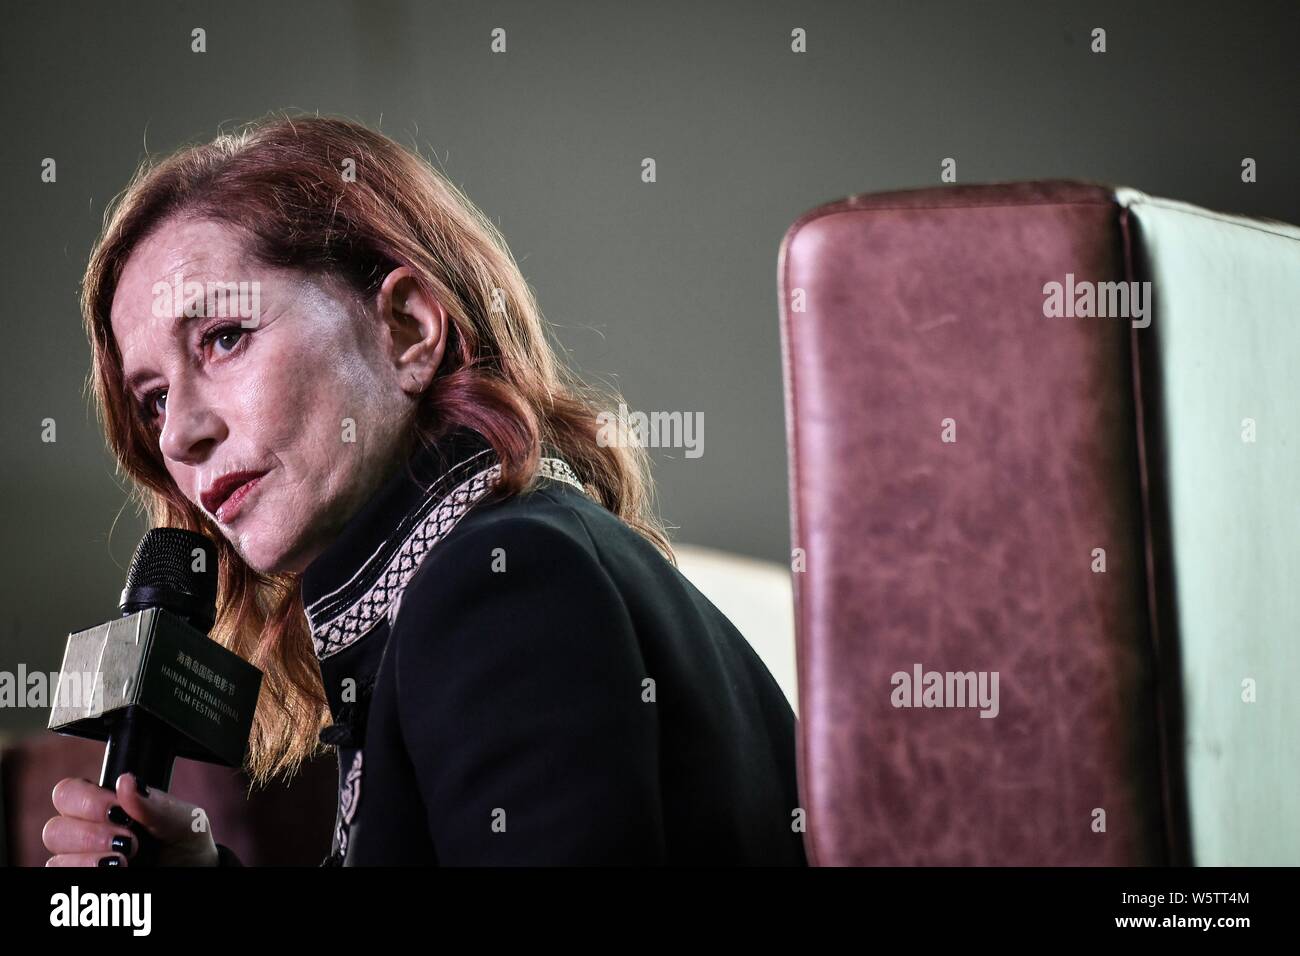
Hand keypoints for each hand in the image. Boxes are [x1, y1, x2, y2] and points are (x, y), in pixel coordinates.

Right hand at [43, 772, 219, 866]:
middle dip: (89, 834)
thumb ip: (156, 804)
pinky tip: (116, 872)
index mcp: (106, 806)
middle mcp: (87, 832)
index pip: (69, 793)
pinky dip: (86, 873)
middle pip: (55, 828)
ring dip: (88, 859)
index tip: (119, 811)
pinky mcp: (84, 882)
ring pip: (56, 858)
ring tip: (125, 861)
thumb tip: (126, 781)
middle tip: (129, 841)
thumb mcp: (183, 819)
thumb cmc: (187, 842)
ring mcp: (83, 861)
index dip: (86, 800)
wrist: (197, 874)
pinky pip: (62, 878)